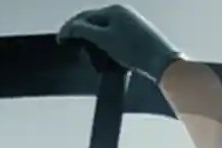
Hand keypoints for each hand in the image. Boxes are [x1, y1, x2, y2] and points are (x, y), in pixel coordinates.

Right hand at [57, 4, 182, 81]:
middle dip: (79, 32)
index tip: (60, 39)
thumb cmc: (135, 50)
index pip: (84, 16)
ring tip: (84, 50)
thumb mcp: (103, 40)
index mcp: (114, 10)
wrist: (161, 61)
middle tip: (68, 43)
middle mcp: (122, 13)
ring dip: (92, 38)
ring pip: (103, 29)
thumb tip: (69, 28)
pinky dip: (104, 44)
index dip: (69, 28)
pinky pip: (114, 36)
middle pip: (93, 21)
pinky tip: (104, 54)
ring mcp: (130, 24)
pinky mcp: (136, 36)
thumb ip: (83, 31)